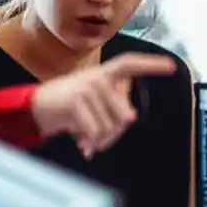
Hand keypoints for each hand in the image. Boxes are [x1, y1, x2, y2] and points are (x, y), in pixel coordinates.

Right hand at [31, 54, 175, 157]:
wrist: (35, 107)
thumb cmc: (70, 106)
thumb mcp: (94, 103)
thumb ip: (115, 110)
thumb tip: (128, 118)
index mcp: (105, 74)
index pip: (131, 64)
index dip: (151, 65)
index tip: (171, 67)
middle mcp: (98, 77)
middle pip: (126, 116)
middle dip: (113, 133)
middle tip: (95, 135)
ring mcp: (87, 87)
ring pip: (110, 127)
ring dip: (99, 139)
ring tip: (84, 134)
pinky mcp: (76, 101)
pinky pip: (95, 131)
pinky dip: (89, 142)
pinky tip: (81, 142)